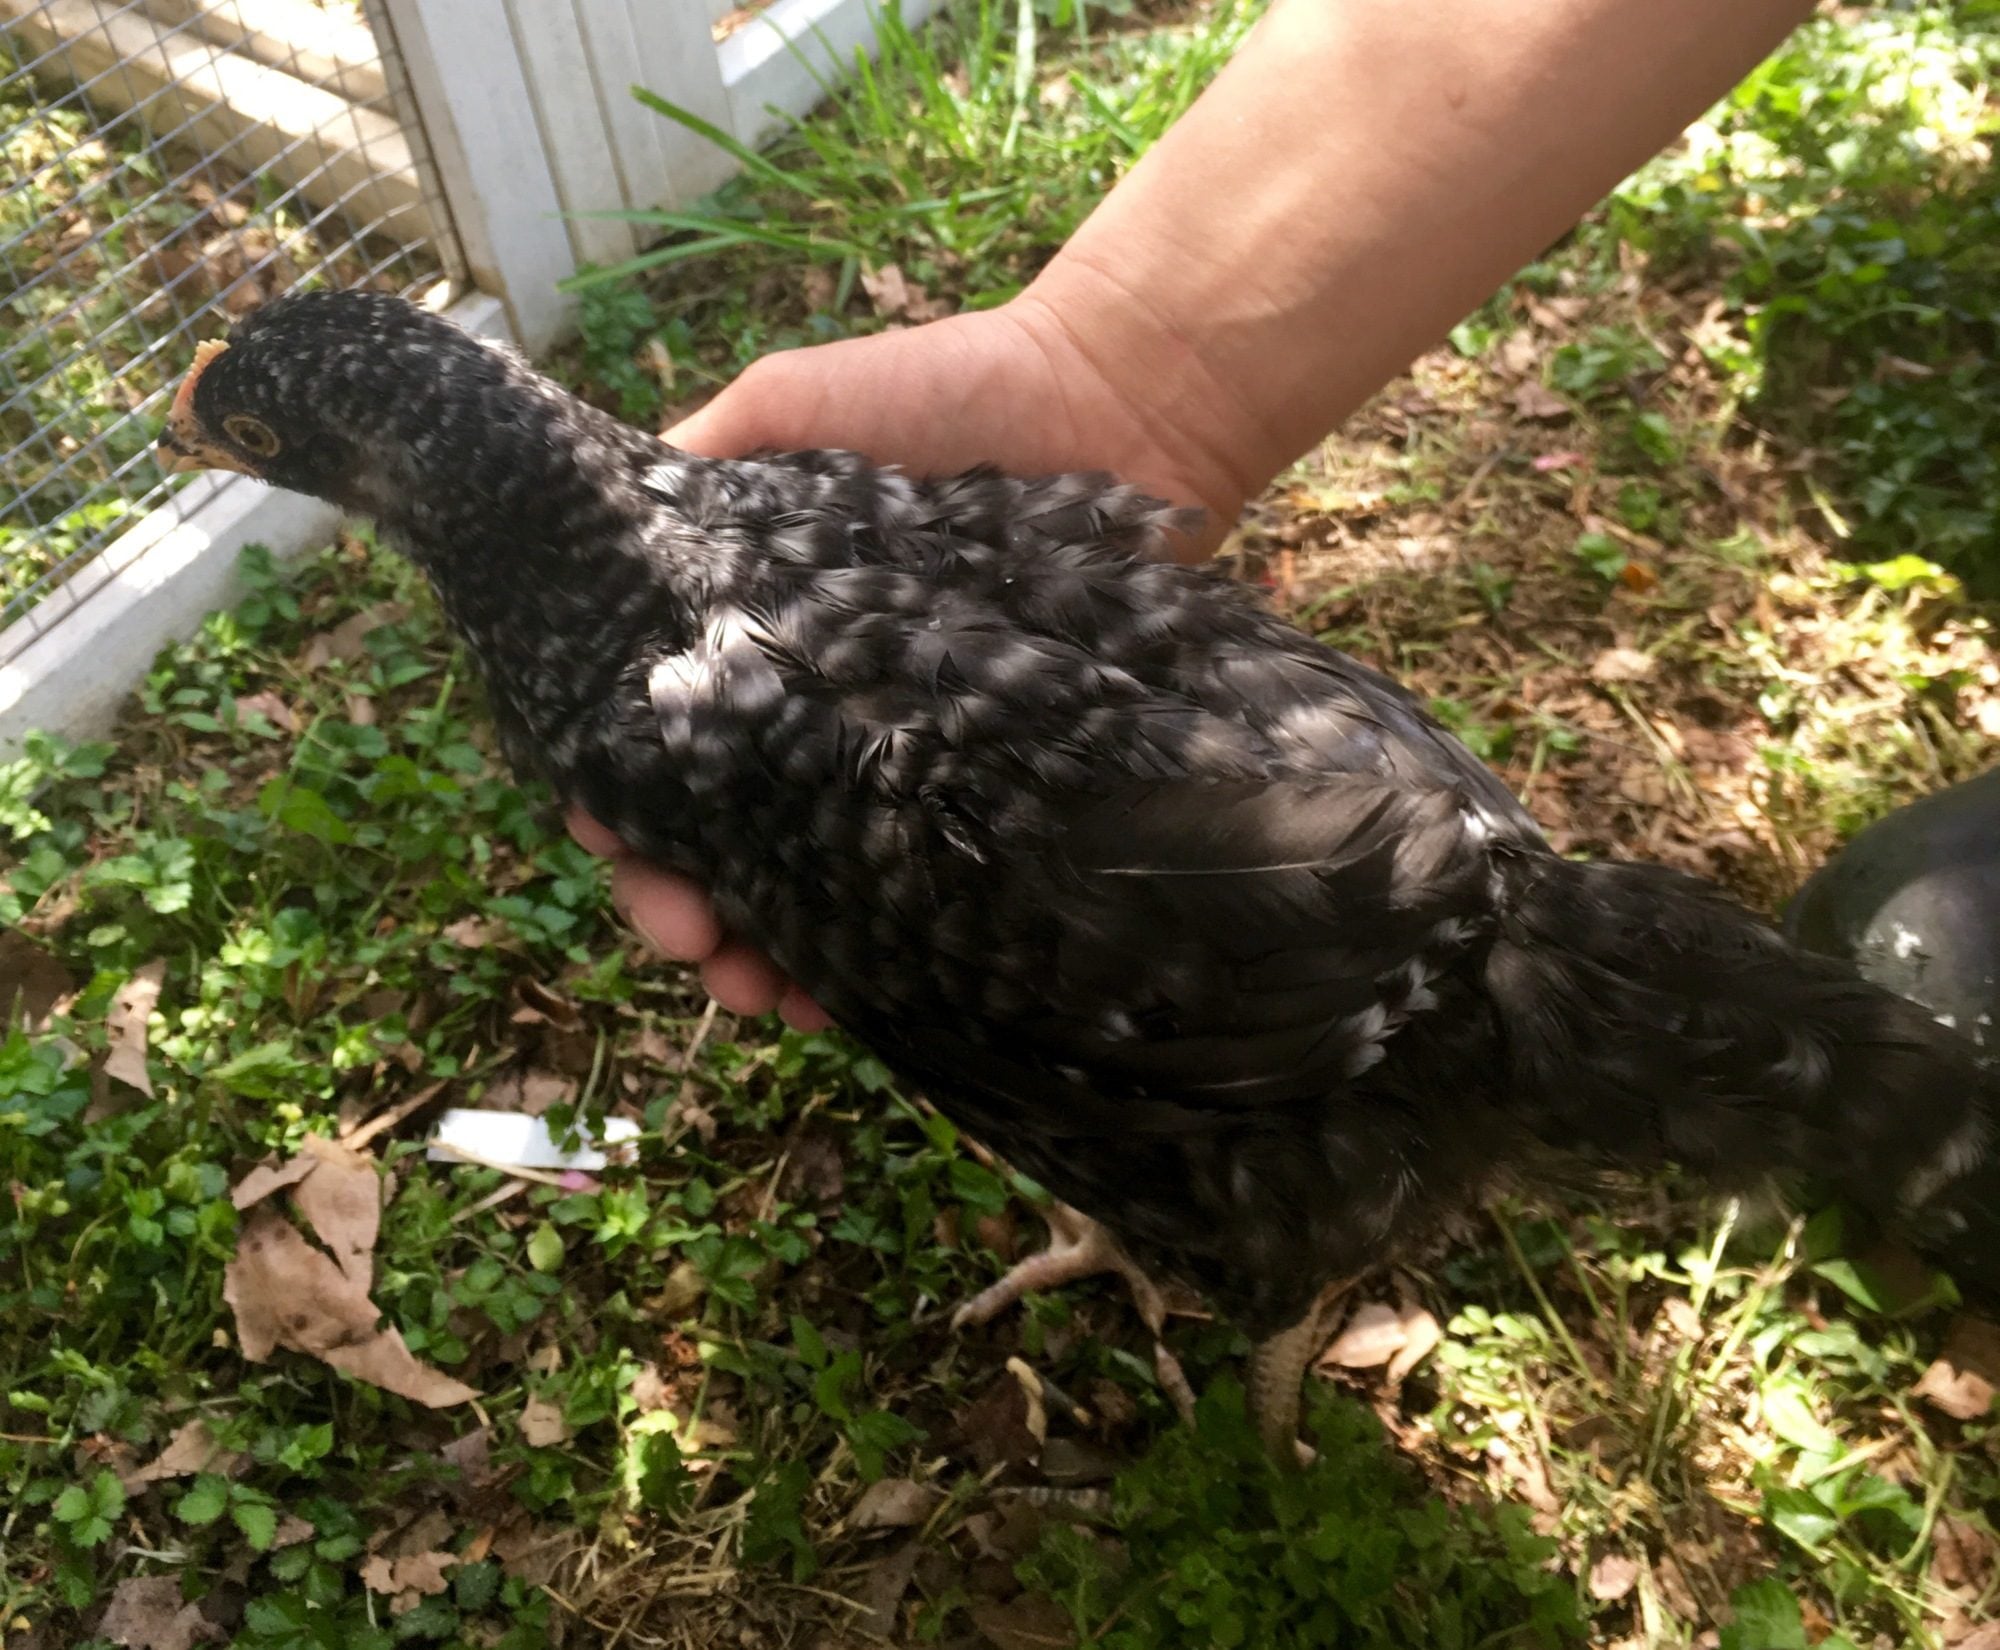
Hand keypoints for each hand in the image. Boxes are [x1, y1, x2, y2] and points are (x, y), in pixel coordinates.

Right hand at [572, 295, 1246, 1024]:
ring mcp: (894, 746)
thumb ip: (703, 460)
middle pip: (719, 829)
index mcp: (746, 626)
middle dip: (690, 907)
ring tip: (770, 1000)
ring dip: (773, 950)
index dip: (620, 807)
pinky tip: (860, 994)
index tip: (623, 853)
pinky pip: (919, 879)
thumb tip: (597, 538)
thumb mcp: (793, 403)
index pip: (652, 734)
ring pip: (809, 876)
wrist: (1119, 399)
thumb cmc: (948, 389)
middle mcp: (808, 699)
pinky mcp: (980, 774)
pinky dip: (881, 945)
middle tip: (703, 958)